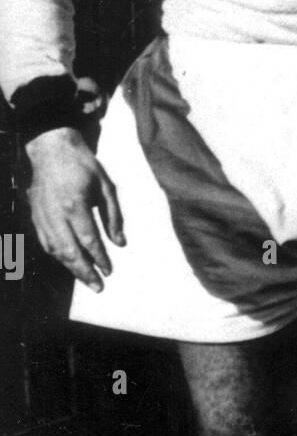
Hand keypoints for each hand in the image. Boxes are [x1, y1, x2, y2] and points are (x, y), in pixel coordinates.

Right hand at [24, 126, 124, 290]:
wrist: (52, 149)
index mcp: (76, 205)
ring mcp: (43, 217)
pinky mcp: (35, 216)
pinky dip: (57, 256)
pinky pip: (46, 242)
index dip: (100, 258)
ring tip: (87, 279)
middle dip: (85, 272)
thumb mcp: (107, 186)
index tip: (110, 270)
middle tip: (99, 286)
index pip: (89, 240)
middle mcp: (56, 215)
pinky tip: (68, 263)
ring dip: (71, 268)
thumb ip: (114, 216)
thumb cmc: (83, 165)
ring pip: (56, 250)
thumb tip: (121, 243)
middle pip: (70, 252)